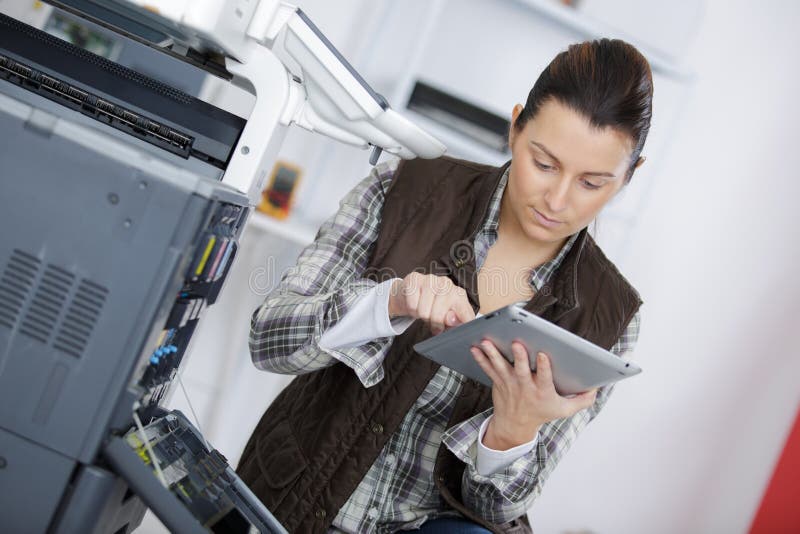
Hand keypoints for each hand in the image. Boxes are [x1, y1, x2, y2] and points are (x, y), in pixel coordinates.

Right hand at [388, 272, 474, 334]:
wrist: (412, 293)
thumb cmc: (432, 306)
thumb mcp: (446, 317)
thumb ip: (453, 321)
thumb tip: (452, 319)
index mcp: (459, 294)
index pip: (464, 311)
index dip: (458, 324)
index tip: (456, 331)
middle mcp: (446, 284)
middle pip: (439, 315)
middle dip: (434, 323)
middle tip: (433, 322)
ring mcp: (431, 279)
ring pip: (424, 311)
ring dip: (422, 316)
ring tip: (424, 311)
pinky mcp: (415, 279)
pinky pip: (412, 304)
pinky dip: (411, 310)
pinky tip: (416, 304)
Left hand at [471, 340, 597, 449]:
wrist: (515, 426)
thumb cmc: (542, 413)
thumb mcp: (565, 410)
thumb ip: (582, 400)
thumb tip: (597, 388)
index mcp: (543, 392)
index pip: (545, 378)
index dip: (544, 367)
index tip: (543, 354)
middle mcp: (525, 388)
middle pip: (521, 371)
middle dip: (519, 357)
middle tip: (517, 344)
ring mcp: (510, 384)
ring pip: (501, 367)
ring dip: (493, 355)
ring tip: (486, 342)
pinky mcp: (498, 381)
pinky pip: (488, 368)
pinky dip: (481, 358)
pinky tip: (475, 348)